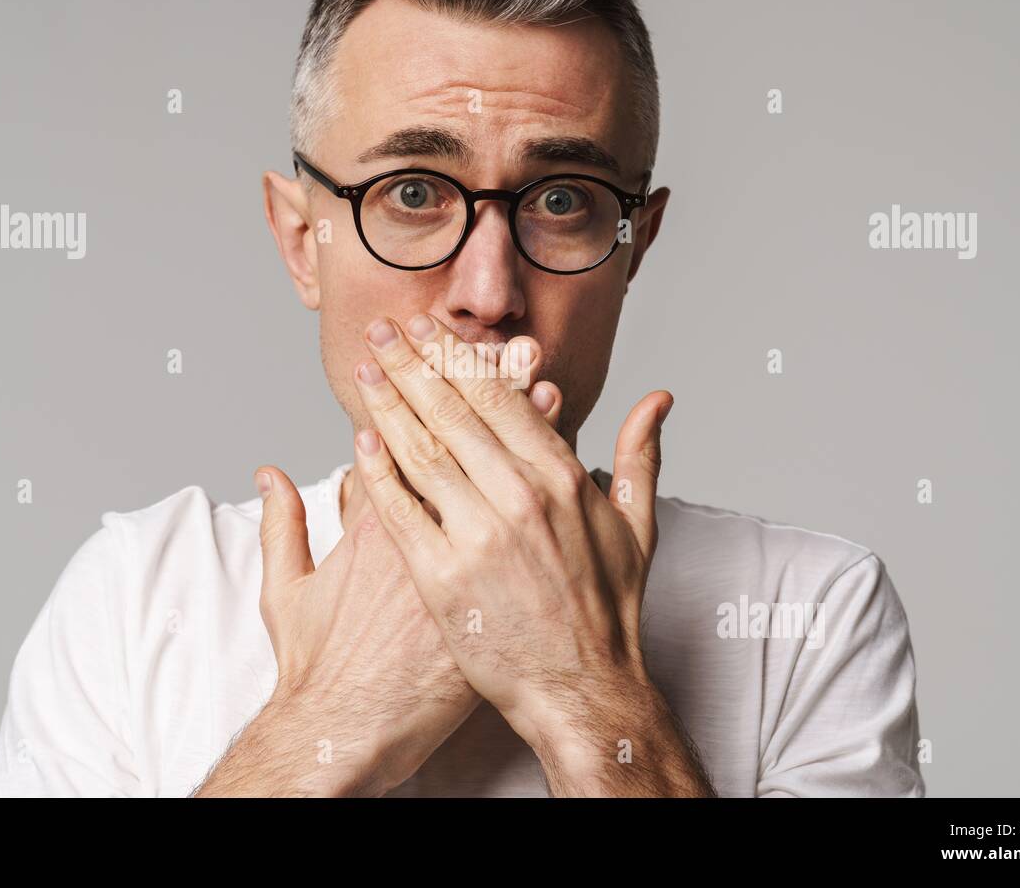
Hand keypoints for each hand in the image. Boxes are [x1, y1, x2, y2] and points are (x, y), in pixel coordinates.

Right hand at [196, 349, 560, 796]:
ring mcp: (464, 564)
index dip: (431, 393)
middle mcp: (428, 535)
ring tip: (543, 381)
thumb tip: (271, 474)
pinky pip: (527, 537)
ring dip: (521, 432)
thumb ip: (281, 526)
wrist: (351, 726)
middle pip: (461, 449)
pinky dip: (543, 497)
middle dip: (481, 393)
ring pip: (502, 485)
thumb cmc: (319, 663)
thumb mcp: (284, 592)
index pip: (406, 442)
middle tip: (511, 347)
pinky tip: (563, 461)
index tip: (449, 352)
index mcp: (379, 524)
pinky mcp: (493, 594)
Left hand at [350, 314, 671, 756]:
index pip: (499, 398)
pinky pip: (399, 513)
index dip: (458, 357)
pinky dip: (377, 474)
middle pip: (452, 412)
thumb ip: (640, 454)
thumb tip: (658, 399)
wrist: (583, 690)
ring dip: (387, 404)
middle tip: (384, 330)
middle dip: (412, 364)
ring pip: (421, 452)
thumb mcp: (637, 526)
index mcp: (563, 478)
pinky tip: (360, 443)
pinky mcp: (441, 578)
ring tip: (364, 370)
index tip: (431, 330)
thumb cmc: (609, 612)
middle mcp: (519, 499)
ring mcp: (477, 538)